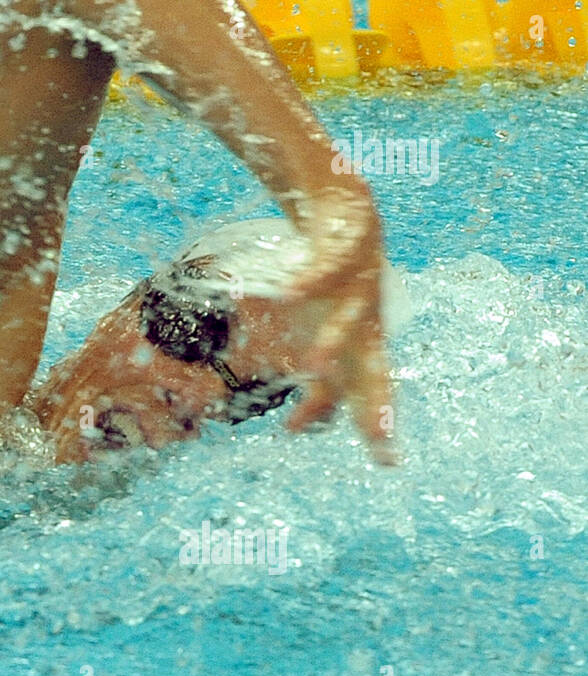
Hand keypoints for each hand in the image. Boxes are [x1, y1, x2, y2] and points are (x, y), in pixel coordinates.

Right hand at [282, 187, 395, 462]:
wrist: (346, 212)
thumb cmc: (335, 284)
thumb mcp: (327, 337)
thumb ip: (321, 382)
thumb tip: (303, 432)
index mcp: (365, 343)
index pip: (371, 392)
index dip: (377, 424)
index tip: (385, 462)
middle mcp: (366, 320)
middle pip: (373, 366)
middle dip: (373, 401)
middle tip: (379, 438)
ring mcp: (355, 285)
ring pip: (346, 319)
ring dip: (329, 343)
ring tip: (314, 367)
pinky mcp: (340, 249)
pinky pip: (322, 267)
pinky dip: (307, 281)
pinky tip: (290, 294)